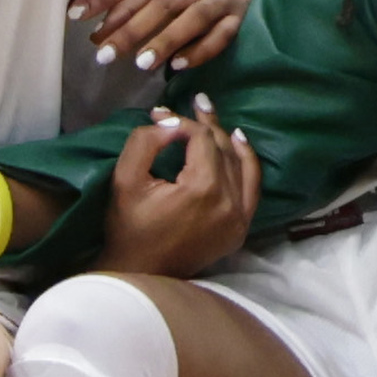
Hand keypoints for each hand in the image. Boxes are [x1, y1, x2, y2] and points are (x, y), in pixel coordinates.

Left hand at [71, 0, 277, 74]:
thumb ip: (146, 0)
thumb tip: (101, 28)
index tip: (75, 14)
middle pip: (158, 5)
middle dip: (129, 30)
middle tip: (102, 55)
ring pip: (189, 20)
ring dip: (164, 40)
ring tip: (140, 63)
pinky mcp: (241, 18)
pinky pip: (220, 36)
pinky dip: (199, 50)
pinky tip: (179, 66)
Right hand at [97, 104, 260, 277]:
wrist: (140, 274)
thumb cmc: (128, 227)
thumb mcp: (125, 178)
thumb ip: (146, 141)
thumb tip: (172, 123)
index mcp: (203, 189)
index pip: (202, 138)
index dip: (182, 121)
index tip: (159, 114)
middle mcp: (230, 203)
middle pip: (224, 148)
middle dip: (205, 124)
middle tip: (193, 102)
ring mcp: (239, 219)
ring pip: (241, 164)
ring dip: (227, 139)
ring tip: (212, 117)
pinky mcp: (240, 229)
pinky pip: (252, 187)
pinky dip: (246, 164)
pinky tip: (238, 145)